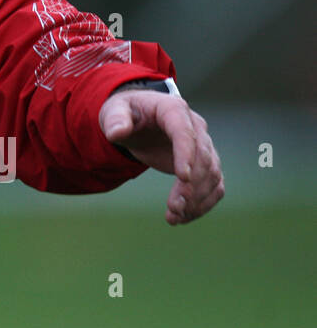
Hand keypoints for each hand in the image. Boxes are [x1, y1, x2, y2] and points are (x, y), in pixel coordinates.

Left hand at [99, 89, 223, 224]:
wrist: (138, 119)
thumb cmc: (127, 112)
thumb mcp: (114, 111)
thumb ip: (115, 120)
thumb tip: (116, 133)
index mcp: (174, 110)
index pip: (185, 132)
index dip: (186, 154)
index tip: (182, 178)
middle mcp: (195, 127)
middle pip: (202, 158)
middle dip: (191, 186)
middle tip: (173, 208)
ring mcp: (203, 146)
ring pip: (212, 174)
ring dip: (197, 199)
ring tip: (174, 217)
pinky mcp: (204, 164)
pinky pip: (213, 185)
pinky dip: (202, 203)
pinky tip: (183, 217)